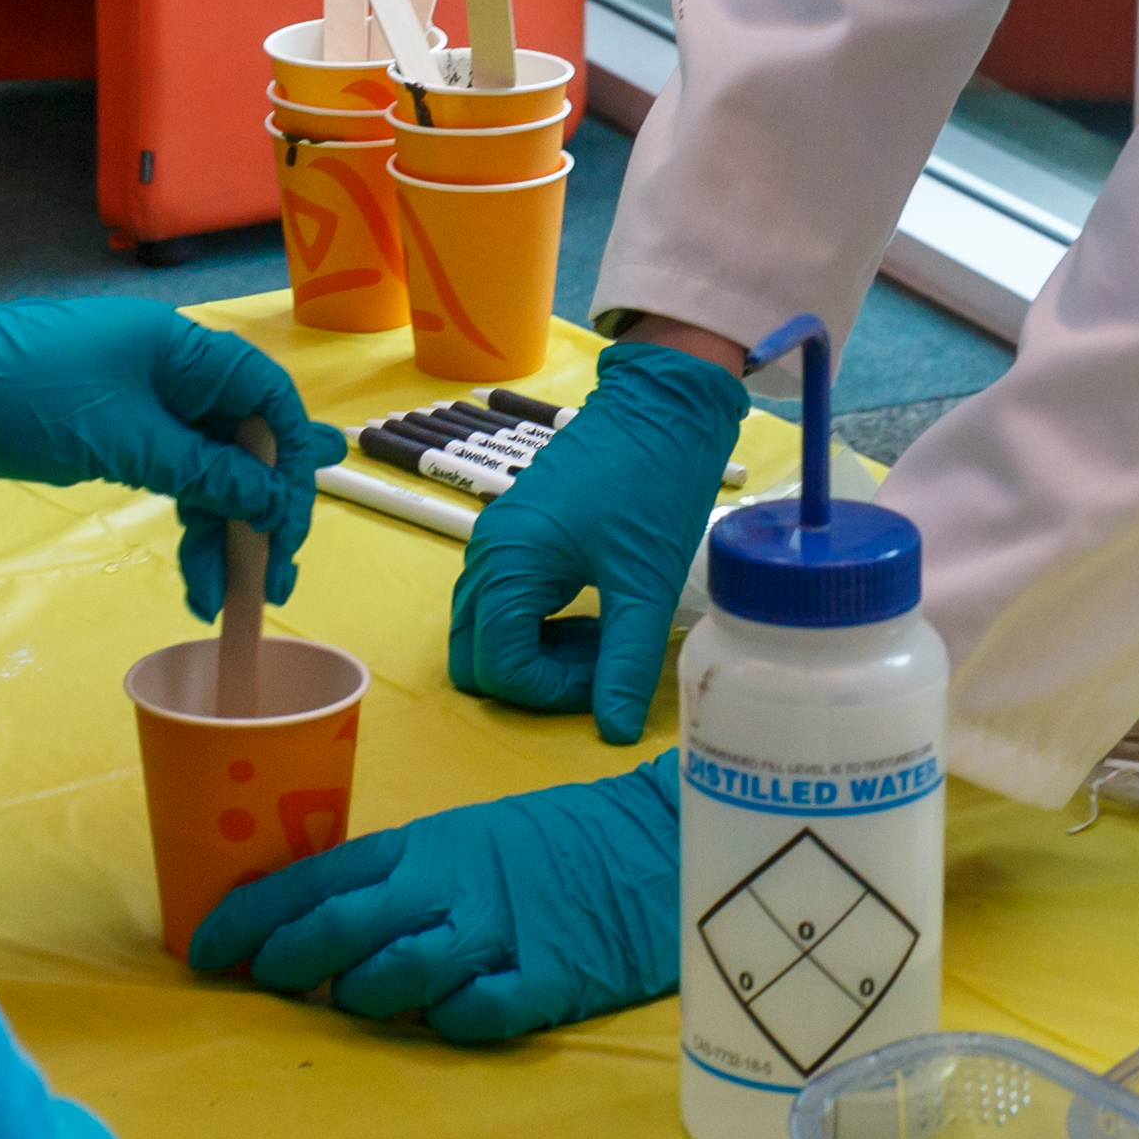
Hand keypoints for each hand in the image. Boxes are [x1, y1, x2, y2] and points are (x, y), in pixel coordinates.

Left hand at [0, 297, 346, 616]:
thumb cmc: (35, 398)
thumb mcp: (131, 441)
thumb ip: (210, 473)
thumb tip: (279, 500)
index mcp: (186, 350)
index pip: (270, 397)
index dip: (292, 458)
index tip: (292, 520)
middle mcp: (176, 374)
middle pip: (245, 445)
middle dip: (262, 513)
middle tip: (273, 579)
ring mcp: (148, 409)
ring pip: (211, 474)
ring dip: (224, 535)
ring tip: (230, 599)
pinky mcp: (119, 440)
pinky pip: (175, 484)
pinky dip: (188, 529)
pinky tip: (198, 582)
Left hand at [188, 754, 678, 1041]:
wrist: (653, 844)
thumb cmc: (548, 844)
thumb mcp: (463, 839)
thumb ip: (397, 880)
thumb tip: (314, 928)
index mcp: (422, 846)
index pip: (314, 878)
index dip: (250, 915)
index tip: (205, 948)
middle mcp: (447, 888)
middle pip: (338, 929)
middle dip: (282, 961)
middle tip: (256, 982)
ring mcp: (494, 936)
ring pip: (393, 979)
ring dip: (357, 998)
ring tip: (352, 1005)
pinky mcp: (543, 981)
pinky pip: (473, 1018)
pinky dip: (444, 1024)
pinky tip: (441, 1020)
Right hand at [444, 333, 749, 740]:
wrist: (661, 406)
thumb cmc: (653, 484)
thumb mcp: (645, 581)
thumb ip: (625, 662)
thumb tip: (612, 732)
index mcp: (507, 564)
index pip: (499, 666)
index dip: (551, 691)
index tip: (606, 677)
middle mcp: (488, 556)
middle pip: (477, 656)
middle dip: (534, 678)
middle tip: (600, 664)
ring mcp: (497, 544)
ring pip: (489, 631)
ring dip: (538, 652)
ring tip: (604, 638)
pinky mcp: (517, 538)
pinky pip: (506, 604)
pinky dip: (540, 626)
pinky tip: (593, 614)